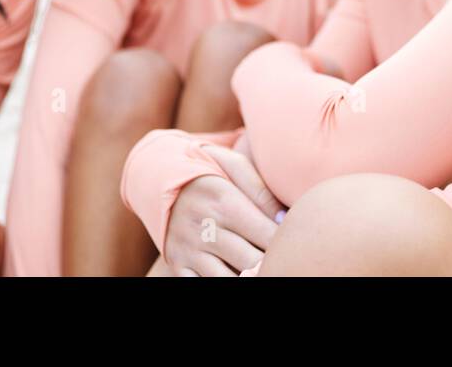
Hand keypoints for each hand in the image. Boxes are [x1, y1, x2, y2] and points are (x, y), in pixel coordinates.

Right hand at [165, 143, 285, 276]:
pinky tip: (237, 274)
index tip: (292, 241)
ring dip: (249, 275)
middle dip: (271, 262)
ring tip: (260, 268)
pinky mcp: (177, 265)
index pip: (267, 234)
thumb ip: (261, 191)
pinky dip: (223, 283)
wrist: (160, 179)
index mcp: (222, 200)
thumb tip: (285, 220)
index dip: (285, 242)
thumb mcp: (234, 166)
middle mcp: (203, 227)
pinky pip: (202, 286)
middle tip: (282, 259)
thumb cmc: (209, 171)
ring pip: (228, 279)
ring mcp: (188, 249)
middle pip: (251, 261)